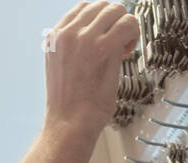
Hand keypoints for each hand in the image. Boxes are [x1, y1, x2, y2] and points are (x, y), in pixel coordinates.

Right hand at [43, 2, 140, 136]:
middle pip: (102, 5)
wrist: (69, 125)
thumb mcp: (60, 67)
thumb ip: (70, 47)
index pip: (83, 8)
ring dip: (125, 27)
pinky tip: (126, 53)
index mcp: (54, 37)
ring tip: (121, 50)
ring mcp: (84, 38)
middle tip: (116, 45)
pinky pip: (128, 23)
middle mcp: (66, 33)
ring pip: (117, 10)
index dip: (100, 20)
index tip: (105, 37)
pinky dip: (133, 34)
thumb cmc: (69, 105)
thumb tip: (91, 34)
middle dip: (114, 22)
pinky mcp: (103, 47)